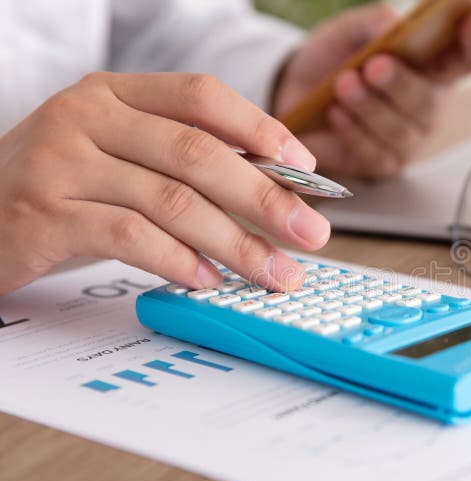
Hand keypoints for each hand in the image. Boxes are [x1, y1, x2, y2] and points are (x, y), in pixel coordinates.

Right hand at [0, 72, 329, 295]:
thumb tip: (275, 190)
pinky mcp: (42, 214)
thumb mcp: (118, 156)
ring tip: (273, 273)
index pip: (202, 95)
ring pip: (171, 200)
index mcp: (114, 92)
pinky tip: (209, 280)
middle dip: (266, 199)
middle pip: (198, 154)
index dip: (262, 129)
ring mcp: (60, 163)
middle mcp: (86, 116)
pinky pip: (130, 236)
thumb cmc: (62, 188)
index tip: (307, 170)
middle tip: (311, 233)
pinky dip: (179, 261)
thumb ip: (182, 161)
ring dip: (235, 244)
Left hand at [273, 3, 470, 178]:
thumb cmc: (336, 58)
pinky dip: (354, 133)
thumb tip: (393, 27)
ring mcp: (410, 139)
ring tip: (344, 85)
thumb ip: (375, 23)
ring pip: (400, 130)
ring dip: (371, 108)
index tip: (469, 20)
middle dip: (401, 83)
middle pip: (429, 100)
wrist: (295, 91)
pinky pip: (375, 154)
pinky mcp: (383, 164)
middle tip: (375, 66)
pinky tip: (336, 113)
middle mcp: (430, 105)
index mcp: (435, 67)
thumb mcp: (352, 30)